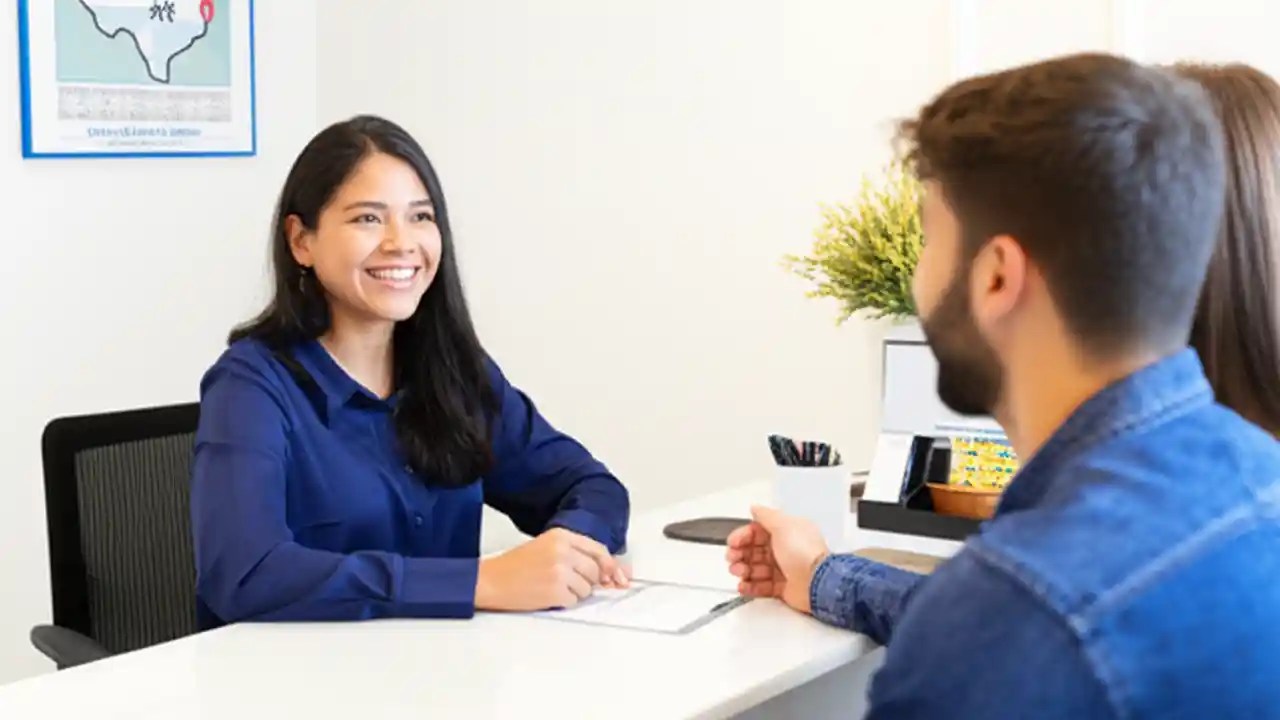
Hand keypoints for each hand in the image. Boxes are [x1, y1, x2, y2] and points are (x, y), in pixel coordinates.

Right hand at [475, 528, 628, 610]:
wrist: (490, 580)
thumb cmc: (515, 566)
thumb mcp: (546, 547)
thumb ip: (575, 554)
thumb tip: (610, 572)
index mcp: (561, 536)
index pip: (598, 550)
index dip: (609, 566)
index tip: (615, 577)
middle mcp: (563, 550)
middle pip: (595, 571)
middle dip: (587, 582)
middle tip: (565, 582)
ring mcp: (560, 570)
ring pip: (586, 589)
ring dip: (574, 593)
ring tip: (551, 587)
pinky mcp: (555, 590)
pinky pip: (573, 601)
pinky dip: (563, 602)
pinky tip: (546, 595)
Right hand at [725, 505, 829, 613]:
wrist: (817, 582)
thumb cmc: (805, 553)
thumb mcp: (783, 525)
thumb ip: (766, 515)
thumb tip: (756, 508)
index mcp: (786, 532)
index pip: (757, 532)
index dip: (743, 536)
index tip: (733, 542)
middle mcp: (785, 550)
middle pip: (754, 550)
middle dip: (739, 554)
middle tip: (732, 558)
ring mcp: (783, 569)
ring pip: (755, 569)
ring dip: (742, 570)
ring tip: (738, 572)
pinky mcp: (783, 588)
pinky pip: (761, 587)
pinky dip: (750, 586)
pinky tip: (743, 585)